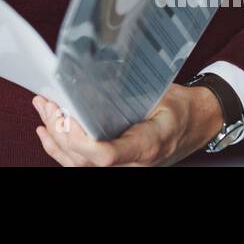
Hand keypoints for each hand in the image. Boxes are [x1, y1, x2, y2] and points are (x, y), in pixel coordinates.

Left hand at [32, 84, 225, 166]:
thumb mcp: (160, 93)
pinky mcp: (119, 166)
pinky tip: (49, 133)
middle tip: (47, 102)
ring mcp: (126, 168)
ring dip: (55, 138)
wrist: (200, 122)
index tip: (63, 115)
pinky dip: (62, 149)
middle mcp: (134, 163)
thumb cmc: (182, 107)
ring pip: (79, 165)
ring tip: (43, 109)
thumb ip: (126, 92)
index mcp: (147, 144)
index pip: (105, 154)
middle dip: (59, 130)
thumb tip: (88, 76)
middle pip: (84, 159)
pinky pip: (85, 165)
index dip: (79, 140)